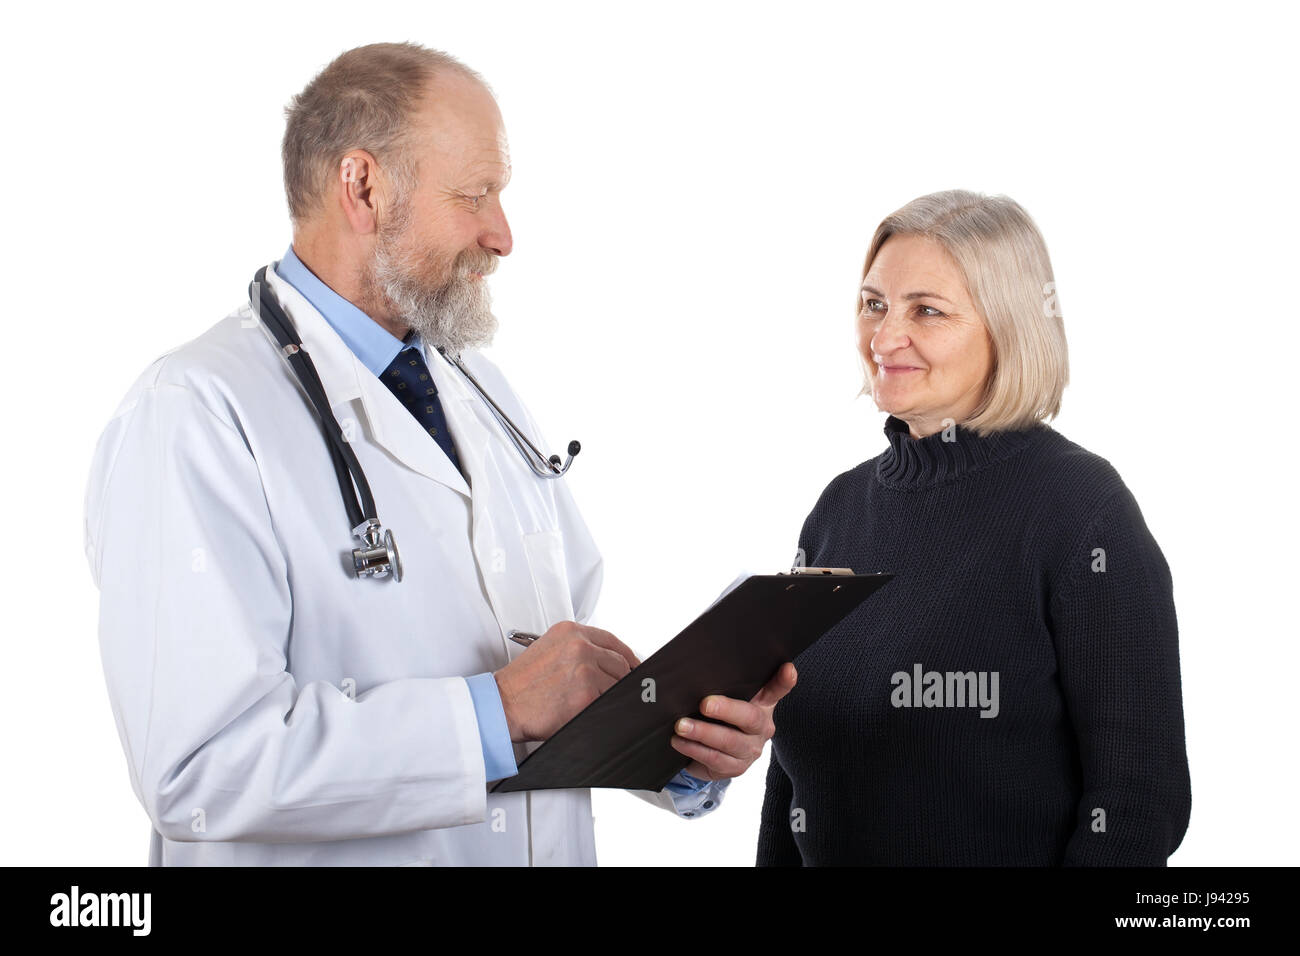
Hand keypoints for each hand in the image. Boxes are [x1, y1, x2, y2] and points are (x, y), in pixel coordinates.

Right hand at [494, 621, 639, 742]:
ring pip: (617, 684)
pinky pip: (609, 702)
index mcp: (570, 632)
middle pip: (620, 663)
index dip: (626, 657)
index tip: (632, 668)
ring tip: (588, 703)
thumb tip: (608, 661)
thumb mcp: (548, 650)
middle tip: (610, 692)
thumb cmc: (520, 684)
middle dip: (619, 680)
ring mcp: (584, 669)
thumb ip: (578, 650)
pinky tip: (586, 711)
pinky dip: (602, 709)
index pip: (612, 641)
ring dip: (608, 696)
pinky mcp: (586, 694)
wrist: (501, 705)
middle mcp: (579, 646)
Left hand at [669, 662, 796, 780]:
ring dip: (702, 733)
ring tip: (681, 726)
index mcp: (763, 704)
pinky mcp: (736, 768)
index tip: (787, 668)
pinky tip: (680, 742)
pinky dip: (695, 749)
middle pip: (749, 717)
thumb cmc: (719, 716)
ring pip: (729, 742)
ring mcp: (750, 750)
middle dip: (726, 710)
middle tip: (704, 704)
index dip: (784, 680)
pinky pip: (715, 759)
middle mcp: (762, 727)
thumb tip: (702, 669)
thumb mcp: (725, 699)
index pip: (777, 690)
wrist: (713, 751)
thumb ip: (725, 685)